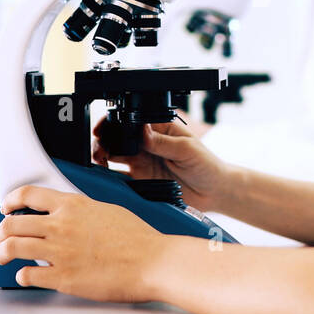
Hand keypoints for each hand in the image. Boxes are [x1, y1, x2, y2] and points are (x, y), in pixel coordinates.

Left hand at [0, 185, 168, 301]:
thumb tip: (73, 214)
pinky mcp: (63, 277)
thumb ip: (83, 210)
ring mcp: (60, 252)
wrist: (153, 262)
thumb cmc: (138, 239)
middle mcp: (61, 226)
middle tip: (2, 236)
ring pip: (12, 247)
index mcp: (73, 205)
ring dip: (2, 253)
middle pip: (12, 222)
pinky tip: (26, 275)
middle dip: (1, 230)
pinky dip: (21, 275)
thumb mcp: (107, 209)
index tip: (8, 206)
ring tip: (4, 256)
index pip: (28, 193)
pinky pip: (28, 275)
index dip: (11, 200)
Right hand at [92, 119, 230, 211]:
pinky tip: (105, 174)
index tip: (106, 129)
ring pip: (115, 155)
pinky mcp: (141, 179)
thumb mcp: (187, 149)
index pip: (133, 120)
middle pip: (119, 137)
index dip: (117, 122)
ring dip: (104, 155)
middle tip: (100, 147)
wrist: (213, 192)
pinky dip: (110, 176)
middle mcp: (148, 143)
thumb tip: (142, 131)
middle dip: (106, 139)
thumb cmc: (207, 165)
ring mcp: (143, 161)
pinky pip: (121, 177)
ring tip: (100, 160)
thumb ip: (163, 142)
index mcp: (160, 128)